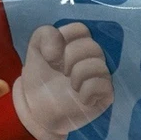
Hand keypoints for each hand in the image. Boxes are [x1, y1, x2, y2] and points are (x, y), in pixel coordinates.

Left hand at [13, 23, 113, 139]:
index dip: (65, 39)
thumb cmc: (39, 80)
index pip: (81, 30)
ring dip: (79, 74)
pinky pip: (103, 85)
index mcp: (76, 45)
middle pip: (92, 46)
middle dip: (71, 57)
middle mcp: (91, 58)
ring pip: (99, 65)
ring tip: (71, 87)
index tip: (52, 56)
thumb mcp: (35, 49)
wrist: (37, 109)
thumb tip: (61, 47)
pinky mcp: (105, 96)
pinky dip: (88, 91)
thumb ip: (44, 34)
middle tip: (62, 73)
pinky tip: (81, 99)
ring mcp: (100, 77)